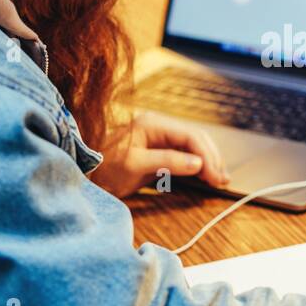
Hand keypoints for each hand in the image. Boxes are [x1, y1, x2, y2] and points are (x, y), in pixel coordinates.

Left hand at [92, 111, 229, 199]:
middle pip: (196, 139)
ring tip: (220, 179)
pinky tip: (206, 174)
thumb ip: (167, 161)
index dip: (207, 157)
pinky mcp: (157, 150)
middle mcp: (159, 126)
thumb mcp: (135, 165)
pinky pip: (184, 153)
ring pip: (193, 146)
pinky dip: (197, 164)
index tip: (215, 177)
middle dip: (212, 158)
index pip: (191, 136)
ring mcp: (159, 137)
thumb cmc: (104, 167)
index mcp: (154, 124)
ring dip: (208, 161)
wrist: (83, 171)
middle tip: (222, 181)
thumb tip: (198, 163)